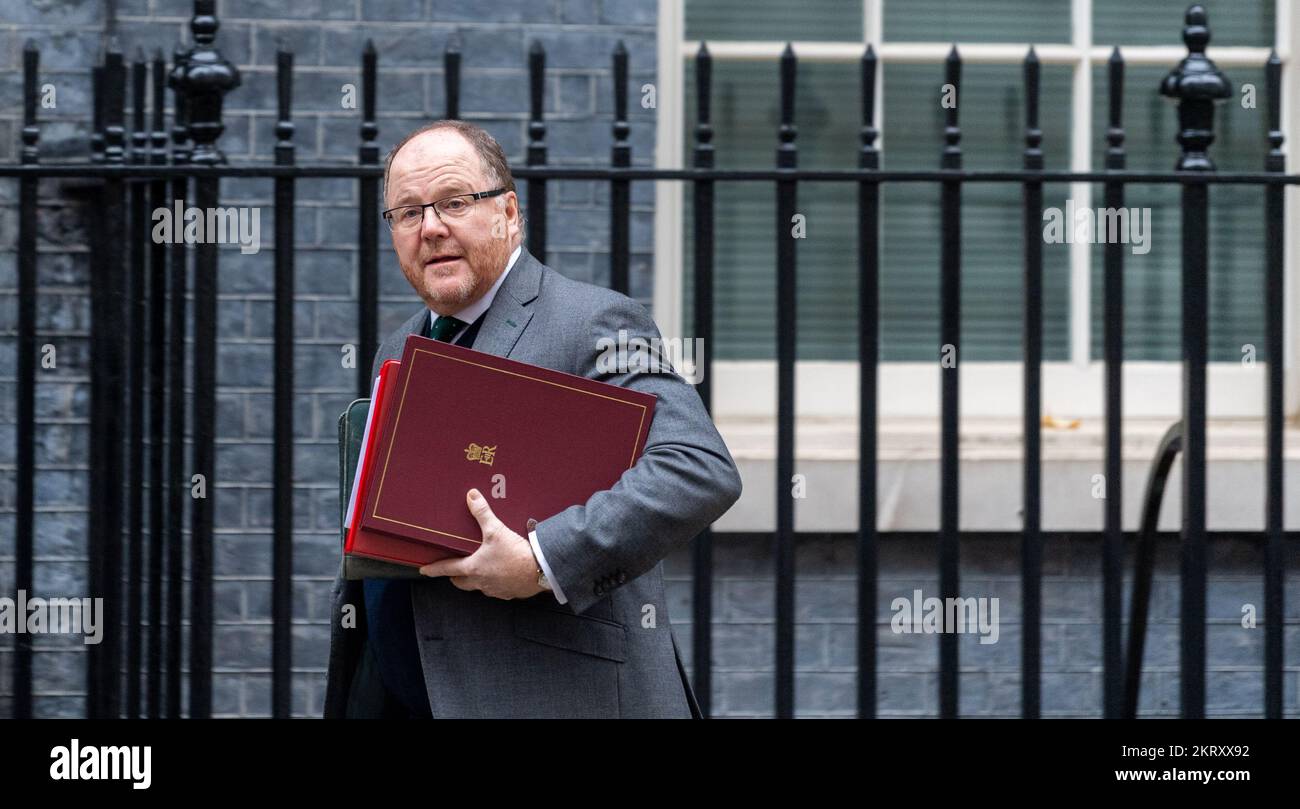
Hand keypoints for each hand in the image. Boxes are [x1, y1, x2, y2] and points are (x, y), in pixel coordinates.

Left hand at [418, 488, 545, 600]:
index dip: (434, 569)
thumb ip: (482, 513)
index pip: (447, 569)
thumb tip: (471, 496)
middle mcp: (481, 582)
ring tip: (478, 570)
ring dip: (475, 580)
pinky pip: (496, 590)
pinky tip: (501, 575)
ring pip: (478, 587)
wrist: (540, 570)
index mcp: (473, 568)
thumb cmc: (515, 553)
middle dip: (455, 576)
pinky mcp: (508, 594)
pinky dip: (494, 583)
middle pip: (460, 583)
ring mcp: (494, 590)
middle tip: (453, 570)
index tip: (424, 570)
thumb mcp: (496, 530)